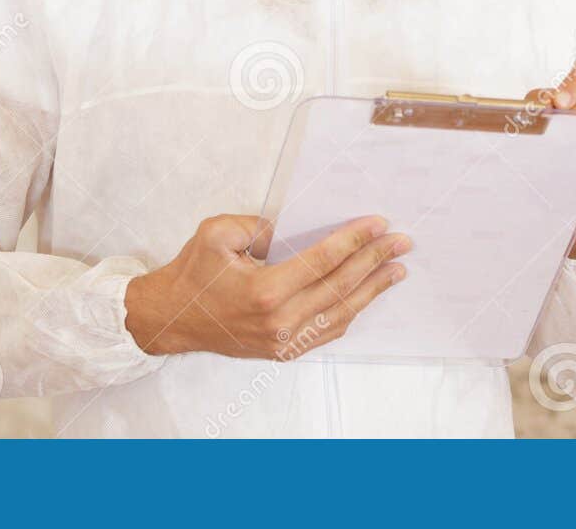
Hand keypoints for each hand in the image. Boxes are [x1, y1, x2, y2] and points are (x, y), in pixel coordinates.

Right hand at [124, 214, 410, 359]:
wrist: (173, 318)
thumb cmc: (194, 273)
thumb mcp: (217, 233)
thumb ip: (256, 224)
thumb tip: (289, 229)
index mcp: (265, 291)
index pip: (323, 261)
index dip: (355, 242)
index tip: (379, 225)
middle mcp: (279, 321)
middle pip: (340, 287)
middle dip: (375, 262)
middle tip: (401, 243)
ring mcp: (283, 341)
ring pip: (341, 314)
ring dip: (372, 290)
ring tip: (397, 270)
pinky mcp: (283, 351)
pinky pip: (327, 331)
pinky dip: (351, 311)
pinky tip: (367, 294)